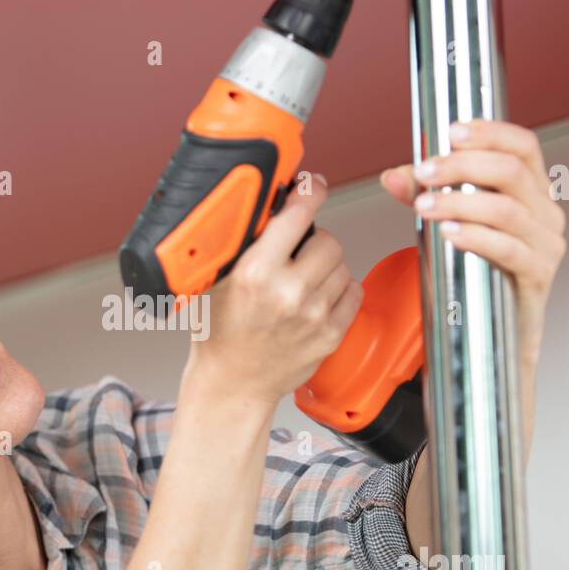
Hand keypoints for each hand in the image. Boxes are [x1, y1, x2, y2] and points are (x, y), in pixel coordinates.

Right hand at [186, 173, 362, 406]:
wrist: (231, 384)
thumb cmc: (218, 334)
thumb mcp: (215, 280)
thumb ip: (241, 244)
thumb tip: (268, 203)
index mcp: (255, 273)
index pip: (299, 214)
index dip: (311, 192)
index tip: (314, 186)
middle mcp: (288, 292)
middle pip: (328, 239)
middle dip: (315, 240)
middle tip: (297, 252)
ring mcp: (313, 315)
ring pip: (342, 265)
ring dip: (326, 266)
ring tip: (302, 279)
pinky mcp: (331, 334)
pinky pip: (353, 292)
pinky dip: (339, 289)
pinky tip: (316, 297)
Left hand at [380, 120, 565, 367]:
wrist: (496, 330)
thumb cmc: (480, 270)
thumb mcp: (452, 221)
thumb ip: (425, 195)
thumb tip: (393, 175)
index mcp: (532, 189)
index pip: (522, 146)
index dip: (490, 132)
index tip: (451, 132)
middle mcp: (546, 211)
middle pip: (511, 172)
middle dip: (462, 166)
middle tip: (425, 172)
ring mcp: (546, 243)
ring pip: (506, 210)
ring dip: (460, 202)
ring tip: (425, 205)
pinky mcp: (538, 274)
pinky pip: (508, 249)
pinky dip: (476, 237)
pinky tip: (450, 234)